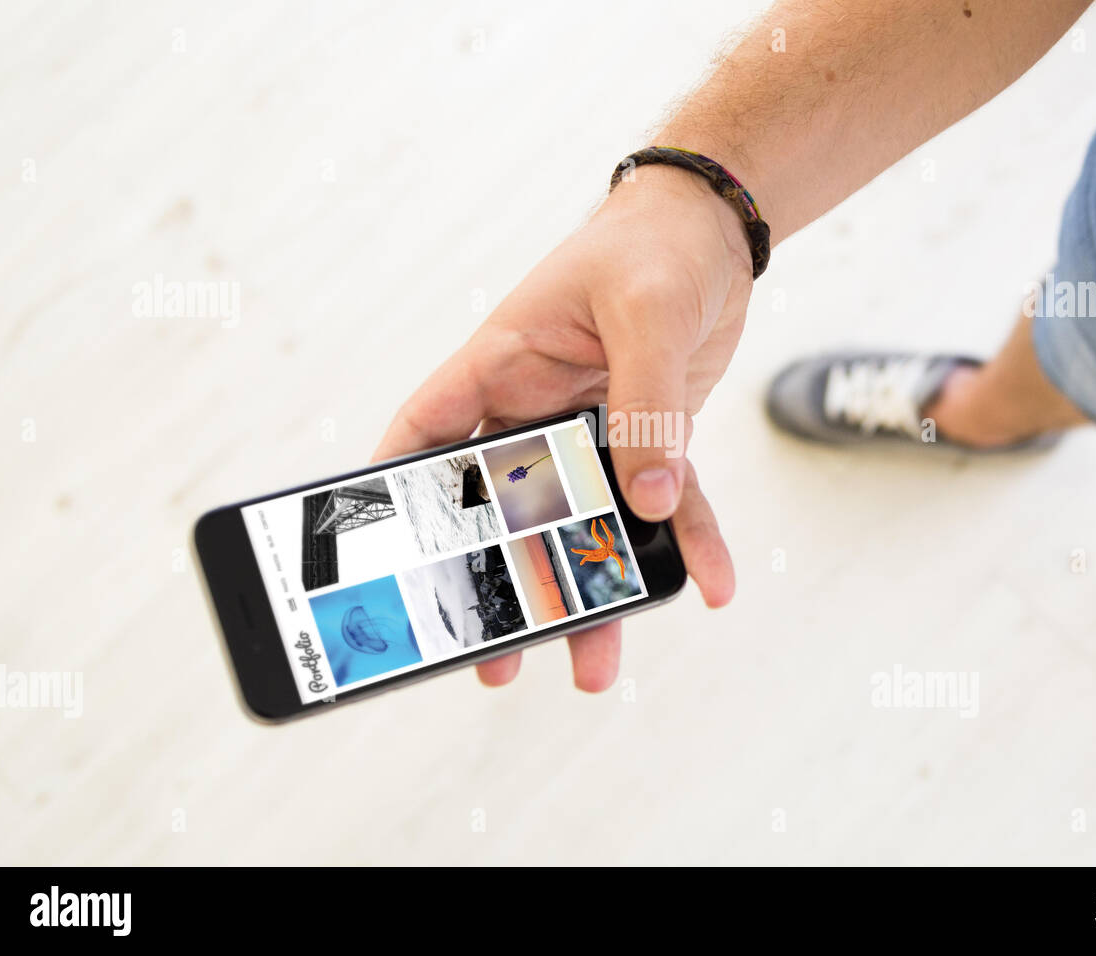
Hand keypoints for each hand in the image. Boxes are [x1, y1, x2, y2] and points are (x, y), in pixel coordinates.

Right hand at [373, 165, 753, 690]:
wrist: (714, 230)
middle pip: (507, 509)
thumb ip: (646, 406)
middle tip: (497, 656)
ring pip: (585, 524)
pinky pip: (666, 503)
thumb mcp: (646, 312)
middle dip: (504, 584)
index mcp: (502, 366)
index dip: (393, 494)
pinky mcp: (649, 438)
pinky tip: (710, 585)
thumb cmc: (655, 245)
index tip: (381, 563)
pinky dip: (687, 545)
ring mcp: (593, 428)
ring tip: (592, 666)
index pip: (425, 435)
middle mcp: (538, 407)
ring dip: (594, 591)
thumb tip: (647, 501)